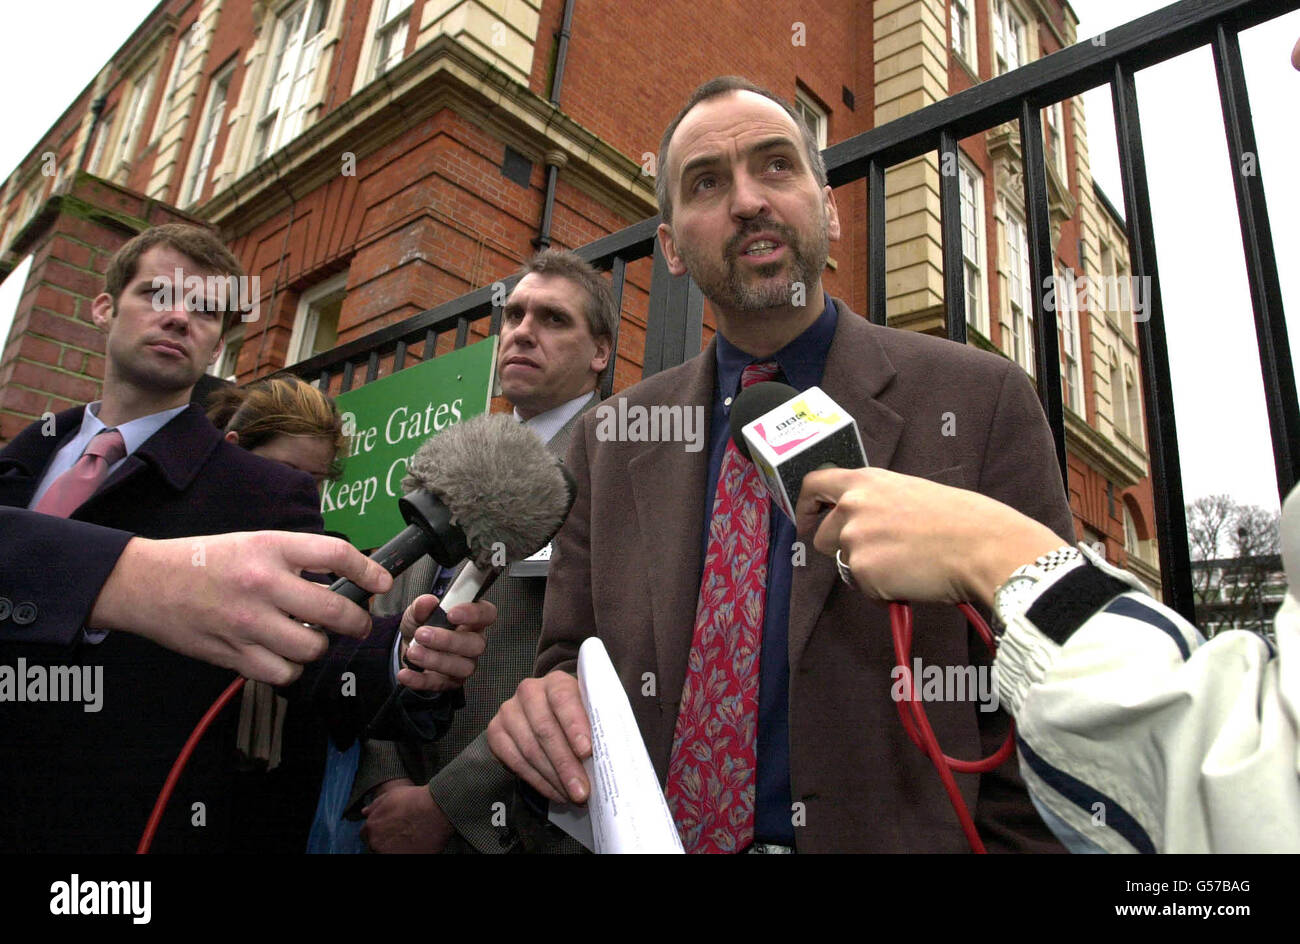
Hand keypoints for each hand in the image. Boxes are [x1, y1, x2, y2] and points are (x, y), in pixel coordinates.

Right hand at [88, 531, 392, 685]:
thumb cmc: (205, 560)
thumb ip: (296, 558)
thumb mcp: (254, 542)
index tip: (381, 583)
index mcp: (270, 548)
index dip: (369, 571)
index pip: (337, 555)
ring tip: (309, 636)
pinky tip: (283, 654)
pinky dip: (290, 668)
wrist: (146, 583)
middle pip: (335, 611)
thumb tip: (345, 577)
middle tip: (358, 622)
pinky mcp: (233, 654)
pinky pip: (283, 673)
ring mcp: (248, 623)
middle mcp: (262, 584)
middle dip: (357, 622)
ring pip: (312, 648)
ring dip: (319, 646)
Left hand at [360, 778, 455, 853]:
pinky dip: (405, 853)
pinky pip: (400, 857)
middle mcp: (376, 842)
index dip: (377, 831)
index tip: (387, 830)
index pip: (366, 834)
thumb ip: (375, 805)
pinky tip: (414, 846)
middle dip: (385, 841)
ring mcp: (388, 853)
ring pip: (386, 853)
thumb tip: (365, 812)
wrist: (436, 810)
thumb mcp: (392, 795)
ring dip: (394, 849)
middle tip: (401, 835)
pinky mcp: (402, 858)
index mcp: (372, 826)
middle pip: (375, 846)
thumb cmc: (416, 800)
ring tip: (409, 841)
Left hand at [395, 594, 494, 691]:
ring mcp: (464, 664)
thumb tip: (427, 602)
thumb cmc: (422, 626)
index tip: (451, 613)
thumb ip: (422, 606)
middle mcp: (473, 643)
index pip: (486, 614)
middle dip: (448, 640)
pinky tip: (406, 673)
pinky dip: (420, 680)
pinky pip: (439, 683)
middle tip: (422, 634)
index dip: (473, 614)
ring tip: (413, 652)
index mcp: (472, 620)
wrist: (408, 648)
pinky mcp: (450, 682)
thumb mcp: (418, 612)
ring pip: (462, 667)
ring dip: (435, 660)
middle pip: (475, 644)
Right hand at [486, 670, 591, 804]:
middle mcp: (529, 691)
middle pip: (545, 729)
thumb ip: (599, 725)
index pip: (563, 699)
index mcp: (556, 681)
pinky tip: (555, 792)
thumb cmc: (578, 715)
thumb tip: (610, 754)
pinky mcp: (496, 731)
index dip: (575, 725)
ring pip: (530, 749)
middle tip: (581, 790)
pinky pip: (515, 761)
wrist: (551, 714)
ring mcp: (509, 711)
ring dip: (552, 777)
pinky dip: (537, 781)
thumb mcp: (591, 711)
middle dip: (565, 764)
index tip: (587, 751)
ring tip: (571, 795)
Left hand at [794, 467, 1062, 606]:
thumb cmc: (959, 519)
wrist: (981, 545)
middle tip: (881, 555)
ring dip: (867, 570)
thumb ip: (875, 501)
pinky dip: (883, 590)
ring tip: (907, 563)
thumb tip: (858, 521)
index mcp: (864, 481)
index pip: (814, 484)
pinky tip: (911, 578)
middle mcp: (851, 506)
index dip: (805, 506)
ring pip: (845, 565)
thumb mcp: (909, 492)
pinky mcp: (863, 571)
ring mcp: (854, 539)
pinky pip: (864, 588)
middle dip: (844, 551)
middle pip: (822, 537)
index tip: (807, 520)